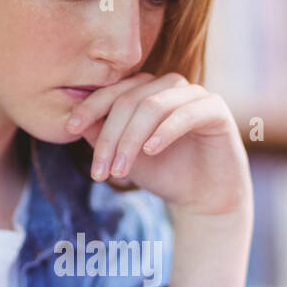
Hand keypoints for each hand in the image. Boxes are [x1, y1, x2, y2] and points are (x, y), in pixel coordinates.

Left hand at [65, 72, 251, 219]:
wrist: (204, 199)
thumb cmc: (165, 174)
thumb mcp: (126, 158)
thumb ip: (104, 137)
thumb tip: (77, 121)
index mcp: (147, 91)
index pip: (114, 91)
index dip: (90, 107)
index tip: (70, 128)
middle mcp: (170, 86)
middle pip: (129, 99)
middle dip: (110, 137)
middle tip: (99, 171)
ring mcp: (195, 94)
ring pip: (153, 105)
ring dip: (131, 139)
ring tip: (120, 170)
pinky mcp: (216, 109)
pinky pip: (186, 113)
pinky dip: (165, 131)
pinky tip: (151, 151)